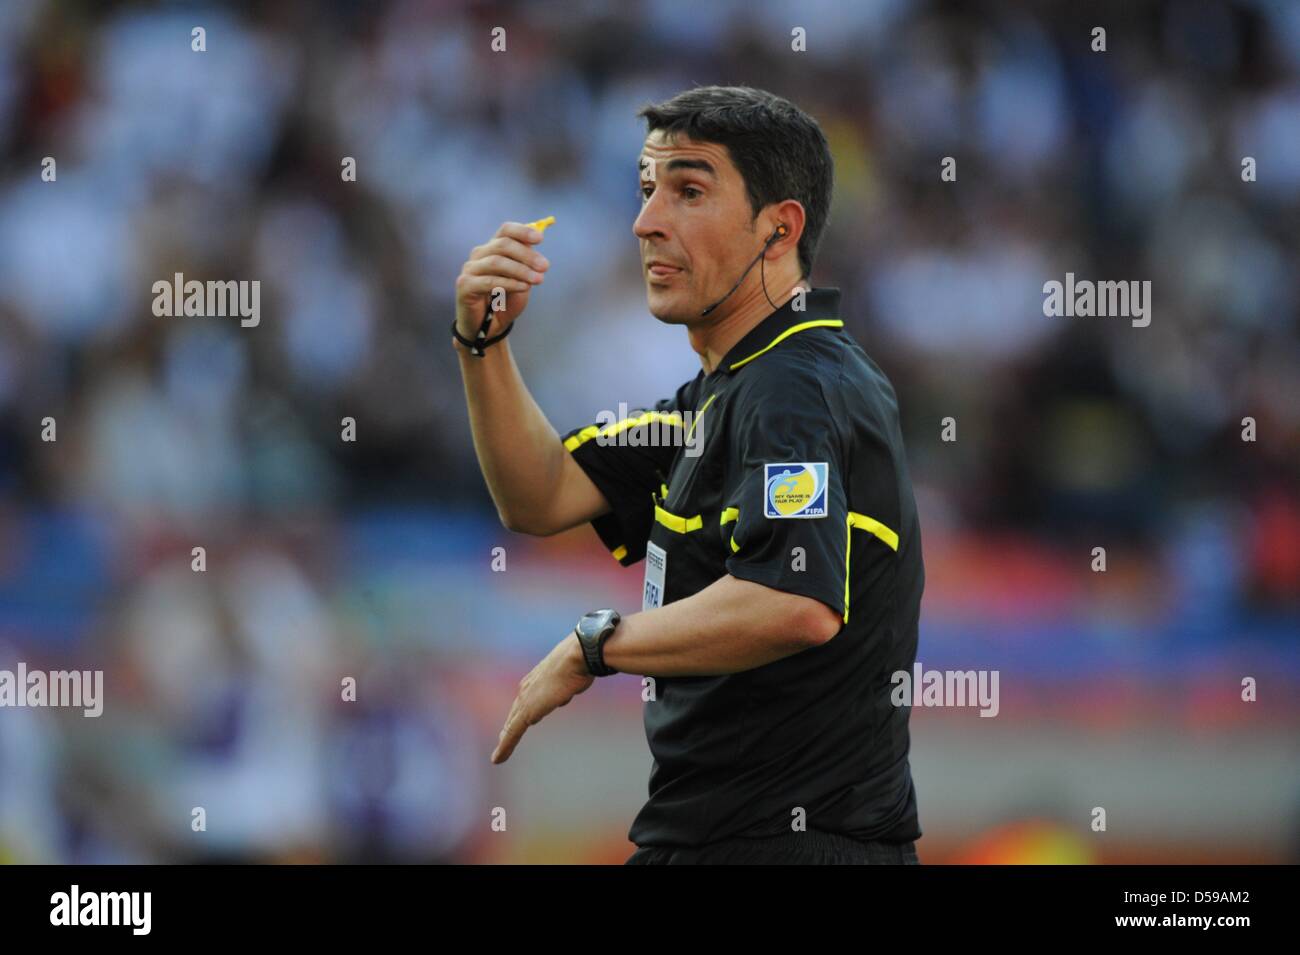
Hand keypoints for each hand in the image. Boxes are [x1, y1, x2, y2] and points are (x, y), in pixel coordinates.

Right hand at [454, 221, 549, 342]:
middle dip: (527, 255)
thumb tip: (536, 242)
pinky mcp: (464, 285)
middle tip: (545, 266)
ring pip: (496, 262)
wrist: (489, 330)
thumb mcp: (522, 280)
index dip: (522, 231)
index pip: (505, 231)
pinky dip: (509, 283)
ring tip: (538, 280)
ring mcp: (469, 269)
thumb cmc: (505, 302)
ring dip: (520, 270)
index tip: (540, 239)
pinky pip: (489, 281)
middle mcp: (479, 255)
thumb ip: (527, 263)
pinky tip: (523, 287)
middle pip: (503, 244)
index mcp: (493, 248)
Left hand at [491, 632, 594, 763]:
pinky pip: (512, 733)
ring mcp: (525, 700)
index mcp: (536, 679)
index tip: (516, 720)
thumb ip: (565, 688)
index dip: (520, 712)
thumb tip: (563, 697)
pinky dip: (505, 747)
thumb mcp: (572, 676)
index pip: (525, 699)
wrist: (576, 657)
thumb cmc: (580, 662)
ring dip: (506, 739)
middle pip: (515, 712)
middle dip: (509, 726)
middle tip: (503, 739)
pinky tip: (497, 759)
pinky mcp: (526, 712)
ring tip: (500, 751)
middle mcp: (527, 688)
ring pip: (511, 725)